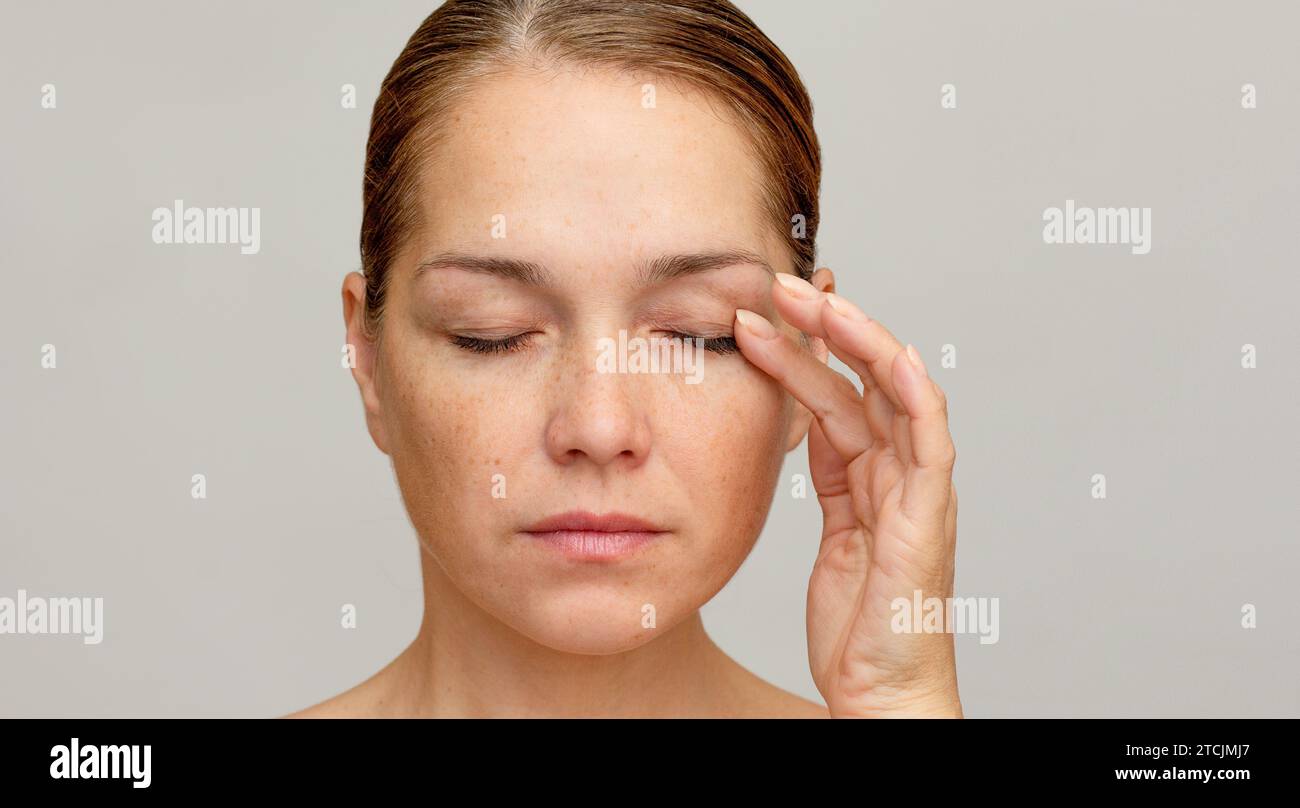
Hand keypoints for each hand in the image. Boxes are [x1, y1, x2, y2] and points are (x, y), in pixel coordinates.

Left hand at [734, 272, 960, 716]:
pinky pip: (929, 440)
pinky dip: (913, 393)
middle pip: (864, 380)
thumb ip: (828, 475)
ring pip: (891, 393)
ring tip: (809, 300)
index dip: (807, 348)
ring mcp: (919, 489)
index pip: (839, 393)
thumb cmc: (858, 626)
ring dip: (854, 341)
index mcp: (873, 478)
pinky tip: (888, 352)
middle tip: (777, 287)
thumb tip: (803, 420)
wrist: (883, 690)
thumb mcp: (831, 535)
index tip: (763, 312)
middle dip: (823, 327)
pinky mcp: (929, 513)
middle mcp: (901, 473)